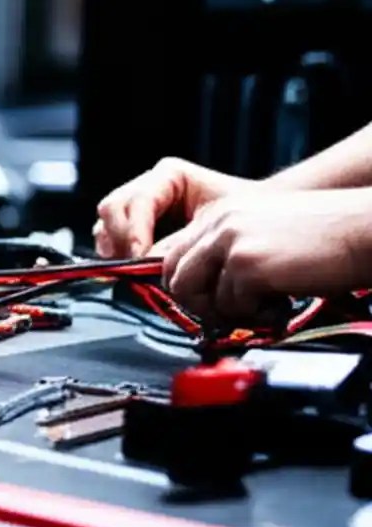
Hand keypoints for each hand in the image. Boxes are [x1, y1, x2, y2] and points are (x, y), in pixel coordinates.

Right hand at [94, 158, 257, 257]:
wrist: (257, 228)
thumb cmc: (245, 220)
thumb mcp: (214, 228)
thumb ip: (177, 242)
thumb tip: (146, 262)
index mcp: (168, 176)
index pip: (134, 201)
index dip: (133, 231)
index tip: (141, 258)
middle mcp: (148, 188)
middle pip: (112, 209)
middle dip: (120, 240)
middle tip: (134, 267)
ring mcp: (137, 209)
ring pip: (105, 224)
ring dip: (114, 249)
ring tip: (133, 270)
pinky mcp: (133, 230)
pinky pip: (108, 240)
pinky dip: (115, 256)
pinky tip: (132, 270)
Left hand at [161, 189, 371, 322]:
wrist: (364, 229)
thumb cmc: (322, 236)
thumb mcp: (262, 232)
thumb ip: (226, 252)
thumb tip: (201, 293)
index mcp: (218, 212)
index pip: (173, 258)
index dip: (190, 289)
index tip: (213, 303)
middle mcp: (218, 222)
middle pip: (175, 279)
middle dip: (199, 306)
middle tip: (232, 313)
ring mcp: (230, 241)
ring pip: (199, 297)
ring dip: (229, 312)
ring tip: (263, 305)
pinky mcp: (248, 264)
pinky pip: (231, 307)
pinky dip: (256, 314)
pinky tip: (281, 302)